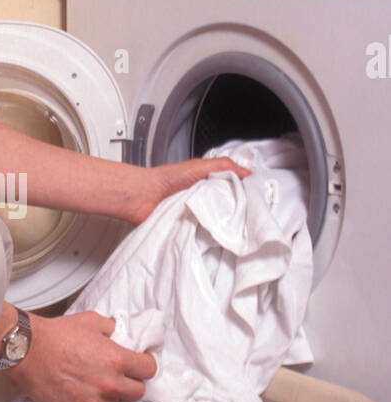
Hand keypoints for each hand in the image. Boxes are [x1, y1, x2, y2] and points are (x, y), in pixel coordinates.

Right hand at [4, 310, 156, 401]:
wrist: (26, 350)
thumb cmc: (54, 335)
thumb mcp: (91, 321)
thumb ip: (112, 329)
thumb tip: (118, 335)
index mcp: (117, 361)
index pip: (150, 370)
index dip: (144, 364)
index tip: (138, 363)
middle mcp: (109, 385)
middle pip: (138, 392)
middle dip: (132, 382)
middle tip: (119, 374)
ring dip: (110, 393)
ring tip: (93, 380)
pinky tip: (78, 388)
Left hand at [121, 156, 251, 225]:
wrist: (143, 196)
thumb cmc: (167, 179)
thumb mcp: (199, 166)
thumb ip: (224, 165)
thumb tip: (248, 172)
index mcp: (208, 185)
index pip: (233, 191)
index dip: (245, 195)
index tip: (258, 201)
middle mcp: (204, 201)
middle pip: (227, 209)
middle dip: (237, 213)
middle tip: (248, 217)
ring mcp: (197, 216)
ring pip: (218, 223)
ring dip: (223, 224)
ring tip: (234, 227)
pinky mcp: (188, 230)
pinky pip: (203, 235)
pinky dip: (208, 235)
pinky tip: (216, 235)